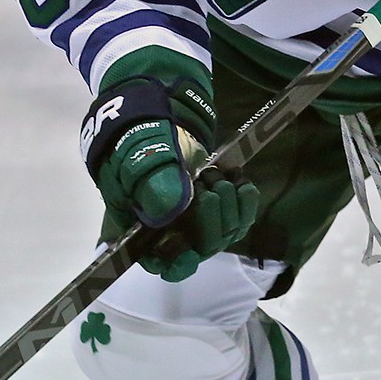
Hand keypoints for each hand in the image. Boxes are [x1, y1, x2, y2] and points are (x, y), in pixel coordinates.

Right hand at [81, 77, 257, 281]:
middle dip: (208, 217)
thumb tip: (171, 206)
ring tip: (211, 173)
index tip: (189, 251)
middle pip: (201, 248)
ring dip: (226, 202)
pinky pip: (244, 216)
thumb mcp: (135, 158)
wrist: (160, 116)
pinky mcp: (222, 207)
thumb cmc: (136, 141)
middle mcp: (171, 231)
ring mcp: (198, 220)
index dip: (175, 263)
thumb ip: (150, 182)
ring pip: (226, 233)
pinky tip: (235, 178)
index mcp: (139, 229)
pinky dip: (244, 197)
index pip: (158, 263)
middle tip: (202, 184)